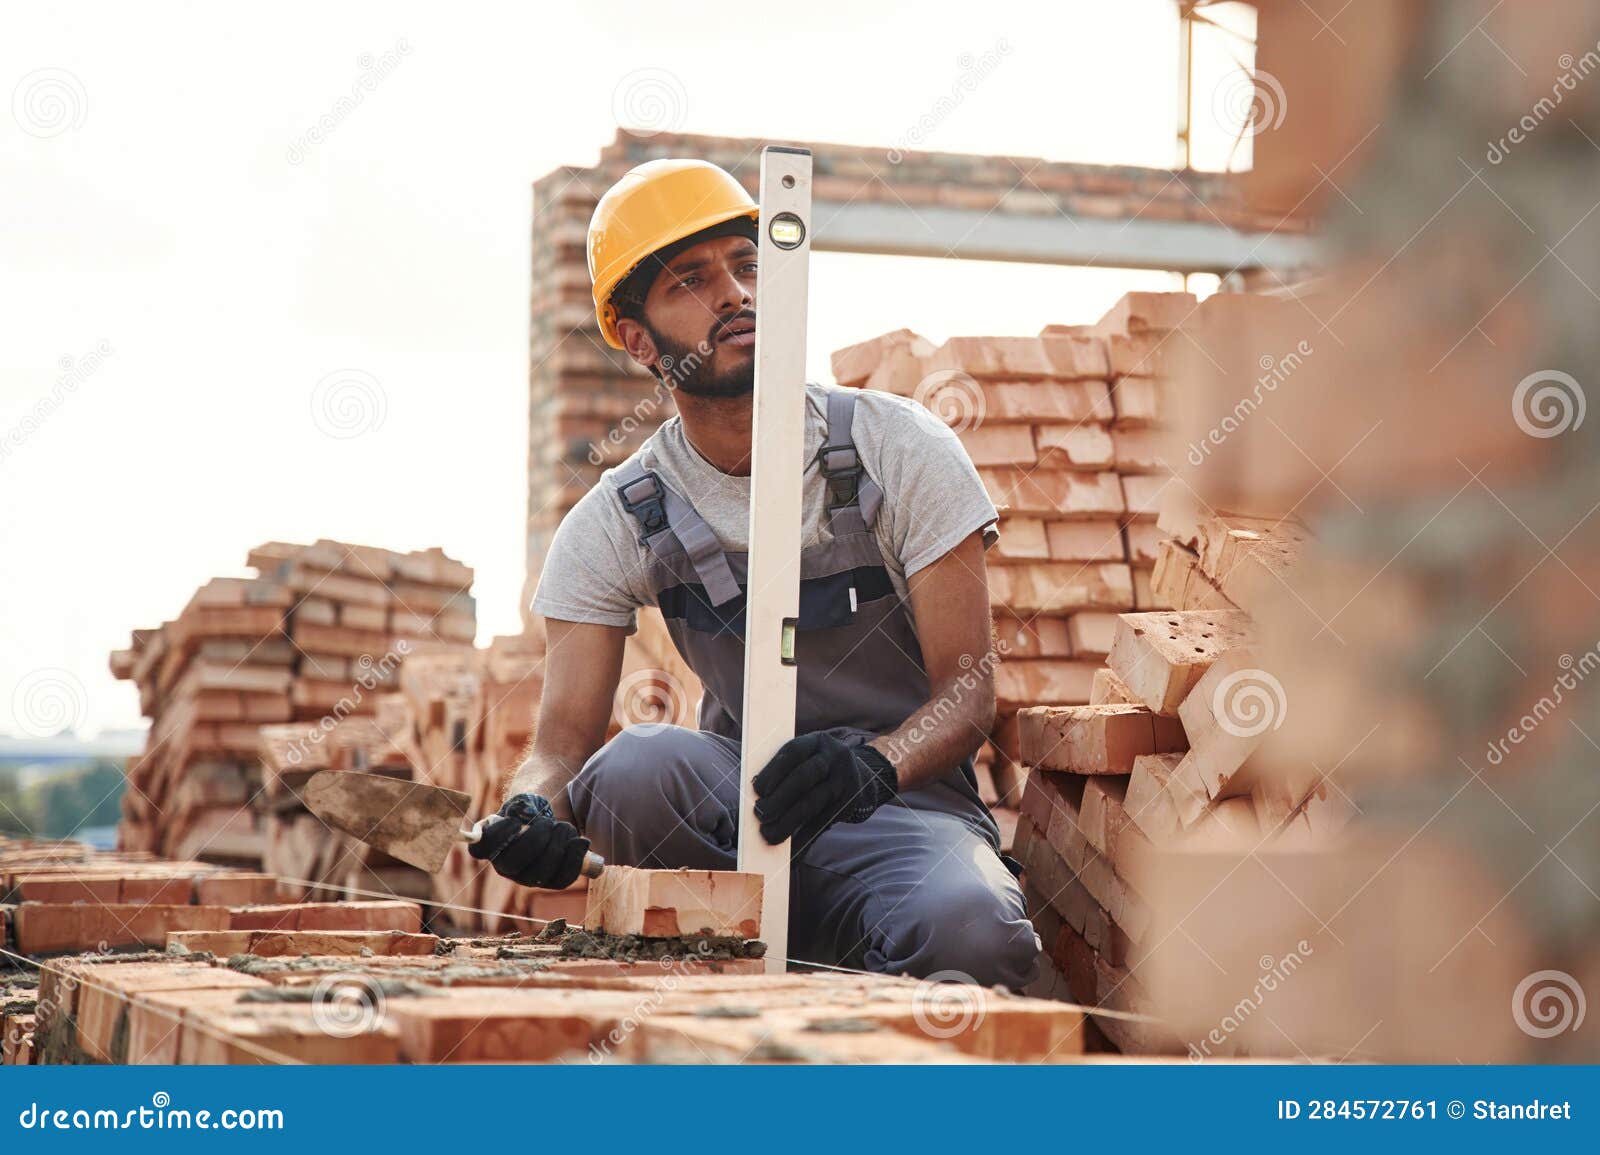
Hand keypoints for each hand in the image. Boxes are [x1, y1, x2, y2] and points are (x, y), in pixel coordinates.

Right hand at [468, 793, 591, 888]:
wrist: (550, 816)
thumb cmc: (532, 808)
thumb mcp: (523, 801)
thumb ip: (522, 806)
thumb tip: (528, 814)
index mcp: (492, 844)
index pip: (479, 848)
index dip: (497, 836)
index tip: (515, 820)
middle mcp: (506, 866)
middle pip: (513, 863)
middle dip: (535, 840)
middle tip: (548, 822)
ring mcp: (528, 877)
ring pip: (540, 873)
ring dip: (557, 846)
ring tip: (565, 827)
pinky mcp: (550, 881)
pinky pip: (562, 878)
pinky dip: (575, 858)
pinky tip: (582, 841)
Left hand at [752, 733, 898, 844]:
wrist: (860, 774)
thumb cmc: (817, 766)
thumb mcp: (807, 756)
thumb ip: (785, 768)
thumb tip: (755, 796)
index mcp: (817, 741)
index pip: (794, 752)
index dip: (774, 770)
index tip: (757, 790)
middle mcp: (834, 757)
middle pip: (804, 777)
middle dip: (780, 798)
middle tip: (760, 814)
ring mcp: (844, 781)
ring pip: (812, 803)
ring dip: (788, 821)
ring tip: (768, 835)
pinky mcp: (848, 803)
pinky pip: (822, 823)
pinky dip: (804, 838)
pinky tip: (789, 850)